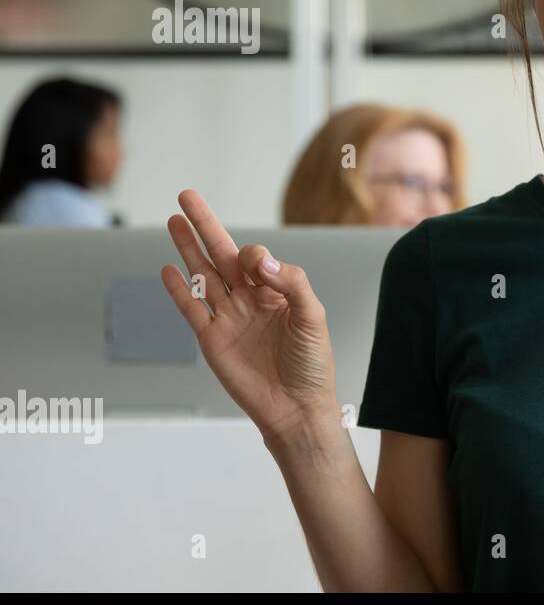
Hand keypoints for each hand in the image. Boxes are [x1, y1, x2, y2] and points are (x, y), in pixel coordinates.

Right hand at [161, 190, 338, 442]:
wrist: (296, 407)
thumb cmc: (312, 363)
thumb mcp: (313, 317)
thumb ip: (292, 283)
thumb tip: (262, 261)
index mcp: (276, 291)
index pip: (256, 258)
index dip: (254, 255)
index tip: (259, 267)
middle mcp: (249, 299)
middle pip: (222, 255)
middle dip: (205, 226)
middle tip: (186, 197)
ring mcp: (228, 318)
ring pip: (203, 276)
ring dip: (187, 249)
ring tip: (173, 221)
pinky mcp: (211, 340)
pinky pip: (191, 309)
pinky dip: (178, 290)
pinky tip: (168, 269)